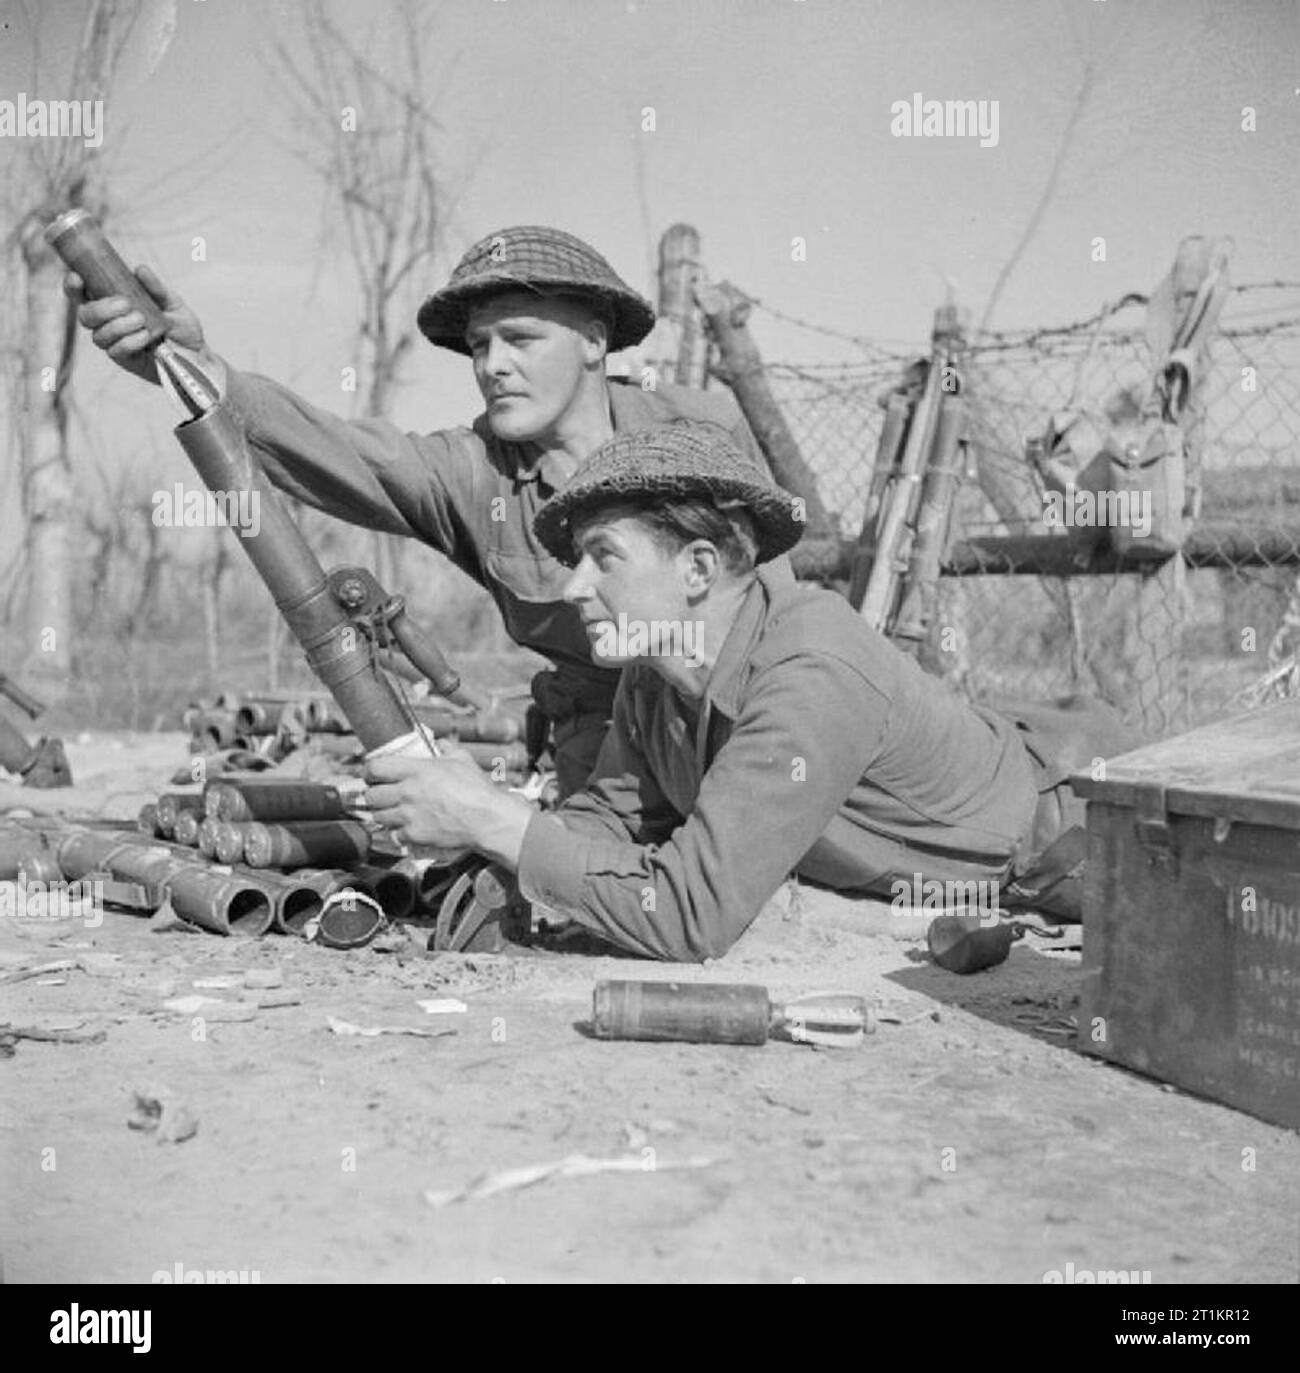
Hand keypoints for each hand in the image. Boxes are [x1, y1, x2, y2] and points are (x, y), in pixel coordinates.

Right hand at [63, 264, 208, 384]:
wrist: (198, 354)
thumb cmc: (181, 327)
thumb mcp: (171, 302)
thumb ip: (156, 287)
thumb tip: (139, 269)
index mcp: (113, 305)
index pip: (83, 294)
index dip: (73, 286)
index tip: (77, 277)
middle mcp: (109, 324)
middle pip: (85, 316)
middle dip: (101, 308)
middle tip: (126, 304)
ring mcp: (115, 343)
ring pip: (99, 334)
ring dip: (119, 325)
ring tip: (142, 320)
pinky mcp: (125, 360)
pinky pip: (116, 351)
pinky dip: (130, 341)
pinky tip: (146, 336)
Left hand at [364, 751, 534, 868]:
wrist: (487, 819)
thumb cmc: (477, 789)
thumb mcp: (462, 759)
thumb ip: (446, 748)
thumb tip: (440, 742)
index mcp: (416, 770)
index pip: (374, 768)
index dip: (369, 771)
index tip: (372, 774)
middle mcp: (407, 792)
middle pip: (371, 795)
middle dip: (374, 794)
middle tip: (382, 795)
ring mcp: (408, 815)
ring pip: (378, 816)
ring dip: (385, 814)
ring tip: (395, 813)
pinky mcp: (414, 835)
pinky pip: (395, 835)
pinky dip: (399, 833)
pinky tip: (409, 828)